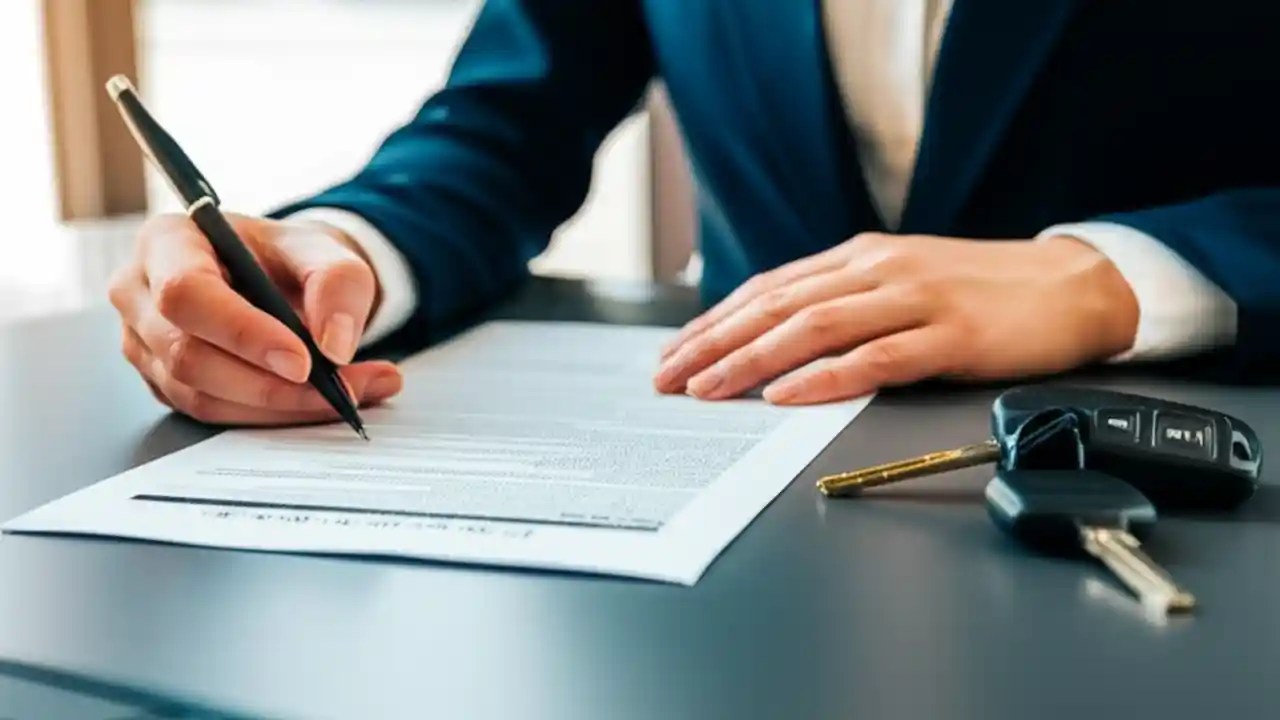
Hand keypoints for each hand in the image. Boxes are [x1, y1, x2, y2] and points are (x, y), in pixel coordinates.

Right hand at [109, 212, 402, 424]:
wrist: (278, 279)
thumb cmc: (287, 258)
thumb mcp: (324, 250)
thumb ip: (337, 283)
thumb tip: (335, 347)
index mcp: (166, 241)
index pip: (185, 292)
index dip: (241, 332)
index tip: (303, 361)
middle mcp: (139, 293)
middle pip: (188, 355)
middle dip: (270, 383)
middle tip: (342, 390)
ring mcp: (145, 344)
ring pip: (202, 396)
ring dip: (280, 406)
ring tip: (349, 396)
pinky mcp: (164, 383)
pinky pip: (213, 414)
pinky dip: (272, 415)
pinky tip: (320, 404)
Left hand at [654, 233, 1138, 403]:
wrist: (1072, 284)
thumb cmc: (981, 291)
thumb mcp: (902, 281)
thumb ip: (847, 301)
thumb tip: (778, 339)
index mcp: (861, 258)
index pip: (770, 289)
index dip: (716, 322)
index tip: (674, 353)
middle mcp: (878, 270)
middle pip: (778, 306)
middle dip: (714, 344)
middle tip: (668, 377)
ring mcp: (914, 298)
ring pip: (815, 327)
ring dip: (752, 359)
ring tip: (707, 388)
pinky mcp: (950, 334)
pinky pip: (877, 357)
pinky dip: (826, 376)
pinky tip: (787, 394)